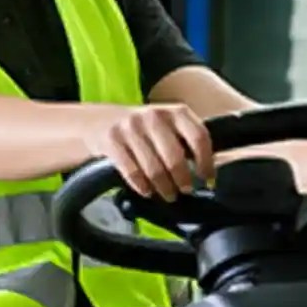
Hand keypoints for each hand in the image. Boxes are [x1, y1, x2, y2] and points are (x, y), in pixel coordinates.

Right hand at [83, 104, 215, 201]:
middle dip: (183, 180)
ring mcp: (131, 127)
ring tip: (168, 194)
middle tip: (186, 190)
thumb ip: (185, 140)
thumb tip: (208, 169)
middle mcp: (153, 116)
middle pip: (176, 158)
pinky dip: (142, 186)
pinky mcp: (111, 140)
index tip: (208, 179)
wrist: (97, 120)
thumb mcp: (166, 125)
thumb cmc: (141, 129)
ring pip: (154, 168)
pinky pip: (132, 171)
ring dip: (164, 187)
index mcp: (175, 112)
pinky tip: (147, 190)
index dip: (206, 162)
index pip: (199, 137)